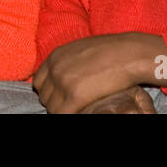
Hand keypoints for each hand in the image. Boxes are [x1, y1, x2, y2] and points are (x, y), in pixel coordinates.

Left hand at [34, 32, 166, 112]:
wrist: (128, 54)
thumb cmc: (110, 51)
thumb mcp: (81, 50)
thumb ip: (68, 61)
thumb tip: (64, 73)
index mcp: (55, 56)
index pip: (38, 82)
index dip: (48, 92)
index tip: (59, 98)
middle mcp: (55, 68)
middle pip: (44, 96)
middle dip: (55, 103)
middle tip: (69, 106)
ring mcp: (64, 82)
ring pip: (51, 108)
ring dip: (61, 111)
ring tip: (75, 110)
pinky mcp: (76, 95)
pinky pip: (62, 114)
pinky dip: (69, 116)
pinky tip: (80, 114)